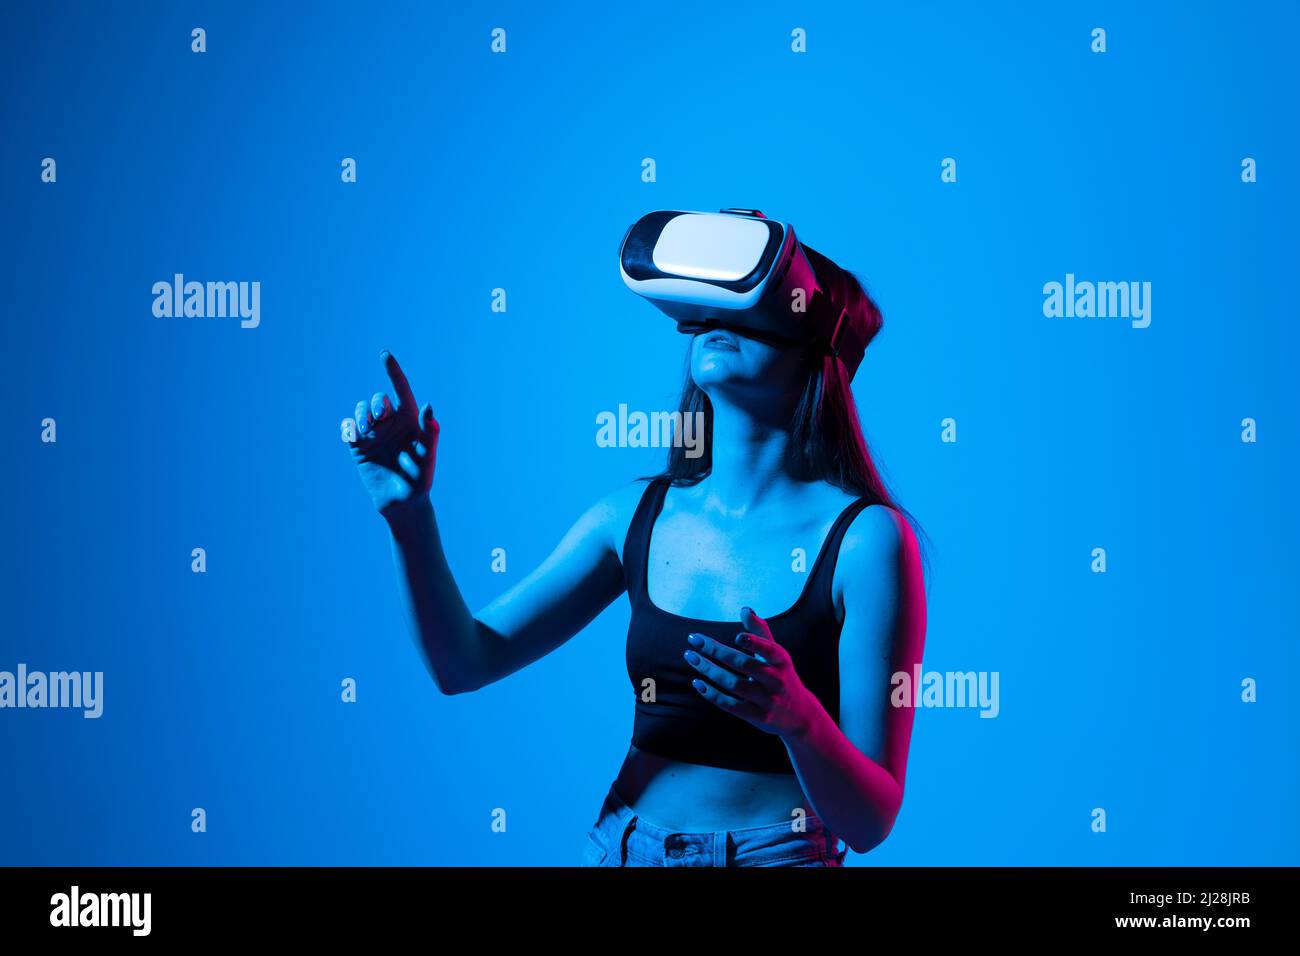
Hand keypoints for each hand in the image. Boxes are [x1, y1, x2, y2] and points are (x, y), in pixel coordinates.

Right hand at [340, 351, 438, 517]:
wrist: (402, 503)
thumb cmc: (420, 480)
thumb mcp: (428, 457)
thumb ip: (430, 433)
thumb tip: (429, 406)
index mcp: (410, 421)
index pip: (401, 390)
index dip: (393, 372)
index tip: (385, 355)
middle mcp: (391, 424)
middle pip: (378, 400)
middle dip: (376, 404)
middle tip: (379, 417)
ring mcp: (374, 434)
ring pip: (361, 410)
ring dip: (361, 414)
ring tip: (365, 430)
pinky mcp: (359, 447)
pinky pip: (349, 428)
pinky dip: (348, 428)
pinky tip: (353, 437)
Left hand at [684, 607, 822, 739]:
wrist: (800, 715)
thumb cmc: (783, 676)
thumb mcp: (778, 655)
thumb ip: (761, 632)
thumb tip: (745, 610)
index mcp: (781, 661)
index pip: (769, 649)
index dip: (755, 643)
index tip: (738, 637)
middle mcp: (776, 680)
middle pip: (743, 664)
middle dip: (717, 651)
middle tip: (694, 639)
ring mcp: (767, 700)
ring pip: (734, 684)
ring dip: (709, 670)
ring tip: (691, 657)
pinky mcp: (757, 717)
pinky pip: (731, 705)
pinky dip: (713, 694)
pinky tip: (698, 683)